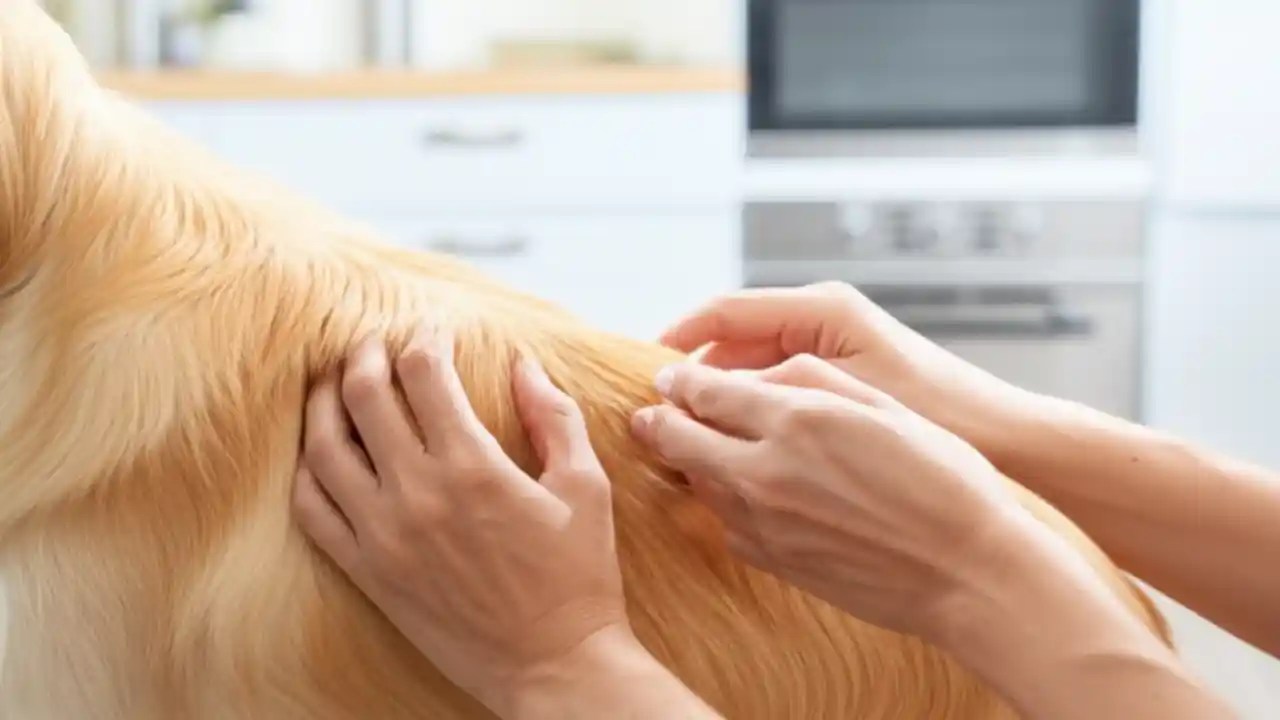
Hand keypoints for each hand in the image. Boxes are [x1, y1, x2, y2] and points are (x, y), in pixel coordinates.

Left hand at [293, 324, 633, 717]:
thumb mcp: (586, 486)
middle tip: (373, 342)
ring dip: (324, 402)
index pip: (425, 372)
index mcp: (473, 466)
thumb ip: (554, 417)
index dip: (425, 339)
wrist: (556, 665)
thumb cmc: (580, 576)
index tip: (434, 333)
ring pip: (325, 448)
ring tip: (334, 382)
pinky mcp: (369, 572)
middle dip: (366, 355)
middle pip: (365, 396)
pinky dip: (307, 471)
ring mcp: (384, 535)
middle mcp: (417, 494)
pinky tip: (318, 452)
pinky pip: (313, 511)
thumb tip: (524, 364)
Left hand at [629, 354, 1024, 640]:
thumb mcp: (884, 405)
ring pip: (696, 482)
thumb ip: (813, 380)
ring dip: (683, 463)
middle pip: (679, 438)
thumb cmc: (942, 479)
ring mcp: (762, 520)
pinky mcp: (770, 558)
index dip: (680, 380)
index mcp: (795, 419)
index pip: (707, 390)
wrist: (967, 572)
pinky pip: (724, 522)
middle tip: (646, 414)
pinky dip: (717, 502)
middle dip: (657, 421)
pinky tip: (731, 494)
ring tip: (679, 449)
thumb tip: (760, 373)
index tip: (670, 377)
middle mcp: (764, 469)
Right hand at [658, 282, 1041, 463]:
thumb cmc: (935, 413)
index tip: (644, 373)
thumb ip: (773, 389)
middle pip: (734, 338)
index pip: (726, 311)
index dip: (678, 339)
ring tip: (688, 434)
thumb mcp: (845, 398)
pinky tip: (738, 445)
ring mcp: (832, 350)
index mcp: (823, 310)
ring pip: (754, 367)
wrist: (1008, 442)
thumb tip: (706, 394)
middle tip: (655, 411)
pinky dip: (754, 409)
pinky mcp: (843, 381)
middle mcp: (824, 321)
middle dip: (694, 373)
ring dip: (722, 396)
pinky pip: (779, 387)